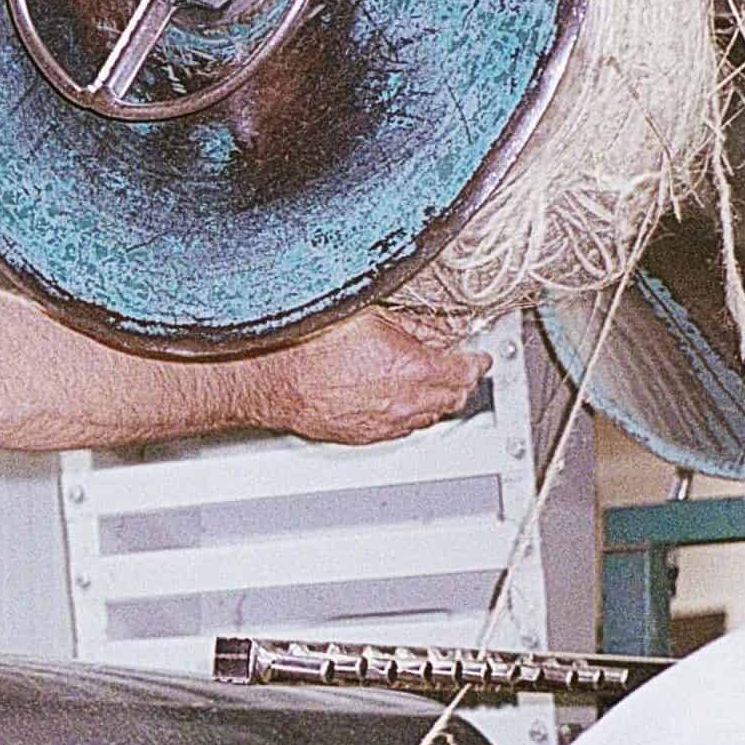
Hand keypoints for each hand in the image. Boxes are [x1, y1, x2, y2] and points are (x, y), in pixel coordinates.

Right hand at [250, 310, 489, 444]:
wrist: (267, 374)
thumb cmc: (305, 340)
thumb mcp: (368, 310)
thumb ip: (414, 317)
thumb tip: (439, 318)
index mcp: (413, 369)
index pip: (467, 370)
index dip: (475, 359)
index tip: (477, 353)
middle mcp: (403, 403)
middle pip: (452, 397)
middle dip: (458, 379)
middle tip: (457, 363)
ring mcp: (383, 423)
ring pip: (426, 416)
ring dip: (432, 397)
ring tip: (423, 377)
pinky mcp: (362, 434)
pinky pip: (398, 426)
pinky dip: (404, 411)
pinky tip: (392, 393)